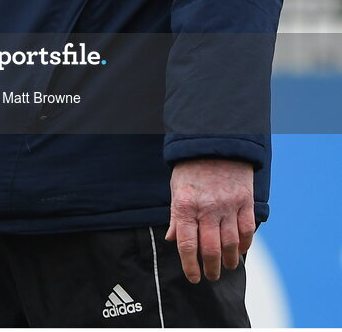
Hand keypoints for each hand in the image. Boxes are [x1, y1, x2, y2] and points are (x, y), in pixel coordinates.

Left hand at [165, 158, 254, 282]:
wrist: (215, 142)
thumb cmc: (192, 167)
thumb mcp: (177, 189)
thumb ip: (176, 216)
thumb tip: (172, 240)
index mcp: (186, 205)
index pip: (187, 245)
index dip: (190, 266)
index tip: (193, 277)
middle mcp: (207, 207)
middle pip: (211, 249)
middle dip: (211, 268)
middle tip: (211, 276)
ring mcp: (228, 204)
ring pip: (231, 244)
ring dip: (229, 261)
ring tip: (226, 267)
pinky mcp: (245, 200)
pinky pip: (247, 230)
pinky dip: (245, 244)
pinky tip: (240, 250)